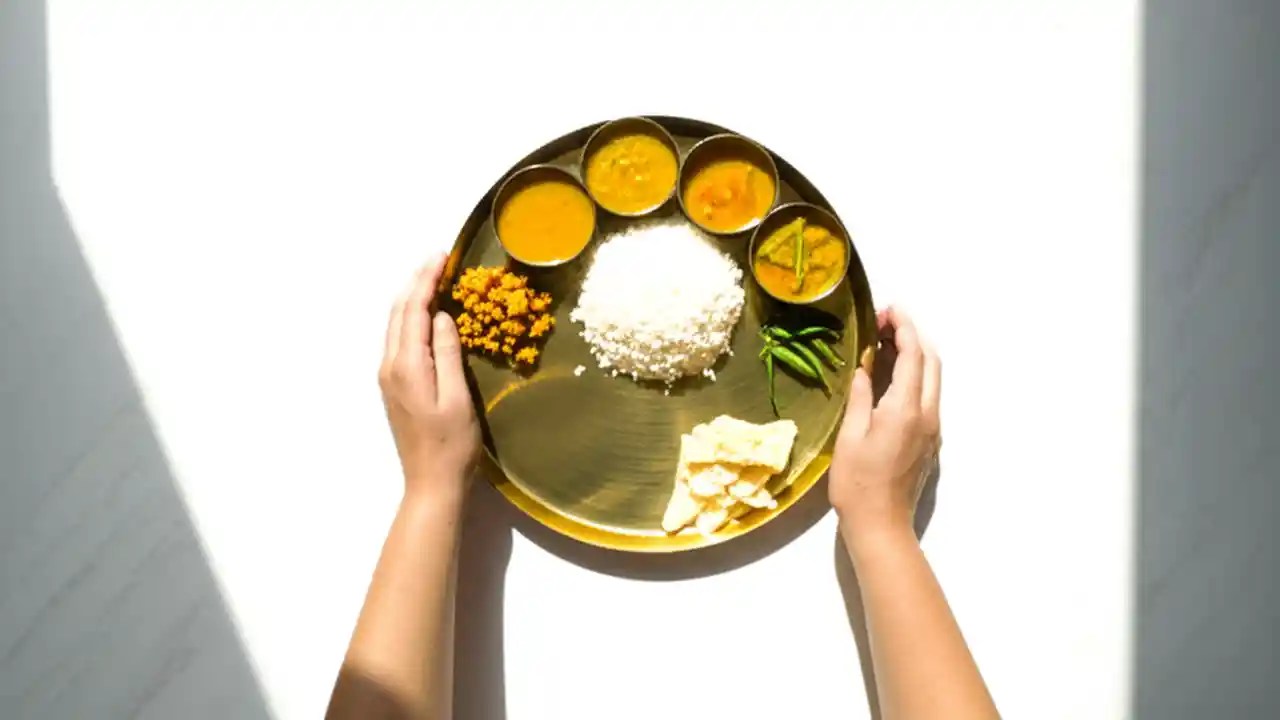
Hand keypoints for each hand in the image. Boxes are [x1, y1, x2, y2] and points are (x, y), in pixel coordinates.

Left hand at [379, 253, 479, 503]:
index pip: (413, 311)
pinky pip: (399, 341)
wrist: (430, 484)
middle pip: (398, 313)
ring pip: (396, 326)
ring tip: (434, 280)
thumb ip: (448, 354)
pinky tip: (426, 316)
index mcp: (406, 366)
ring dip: (412, 300)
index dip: (426, 280)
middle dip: (417, 283)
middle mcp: (390, 367)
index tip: (441, 256)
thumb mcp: (457, 398)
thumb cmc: (452, 445)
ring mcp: (388, 378)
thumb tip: (441, 317)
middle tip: (439, 260)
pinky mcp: (394, 387)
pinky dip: (411, 319)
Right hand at [829, 306, 940, 540]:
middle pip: (931, 362)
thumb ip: (861, 396)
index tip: (889, 309)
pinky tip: (890, 377)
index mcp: (906, 409)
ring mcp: (932, 428)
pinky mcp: (930, 440)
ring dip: (915, 355)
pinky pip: (927, 396)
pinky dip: (914, 376)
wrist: (882, 525)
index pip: (913, 355)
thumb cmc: (858, 483)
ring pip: (933, 378)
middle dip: (913, 336)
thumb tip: (864, 367)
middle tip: (885, 324)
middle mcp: (927, 414)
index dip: (904, 327)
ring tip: (885, 345)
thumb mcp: (850, 436)